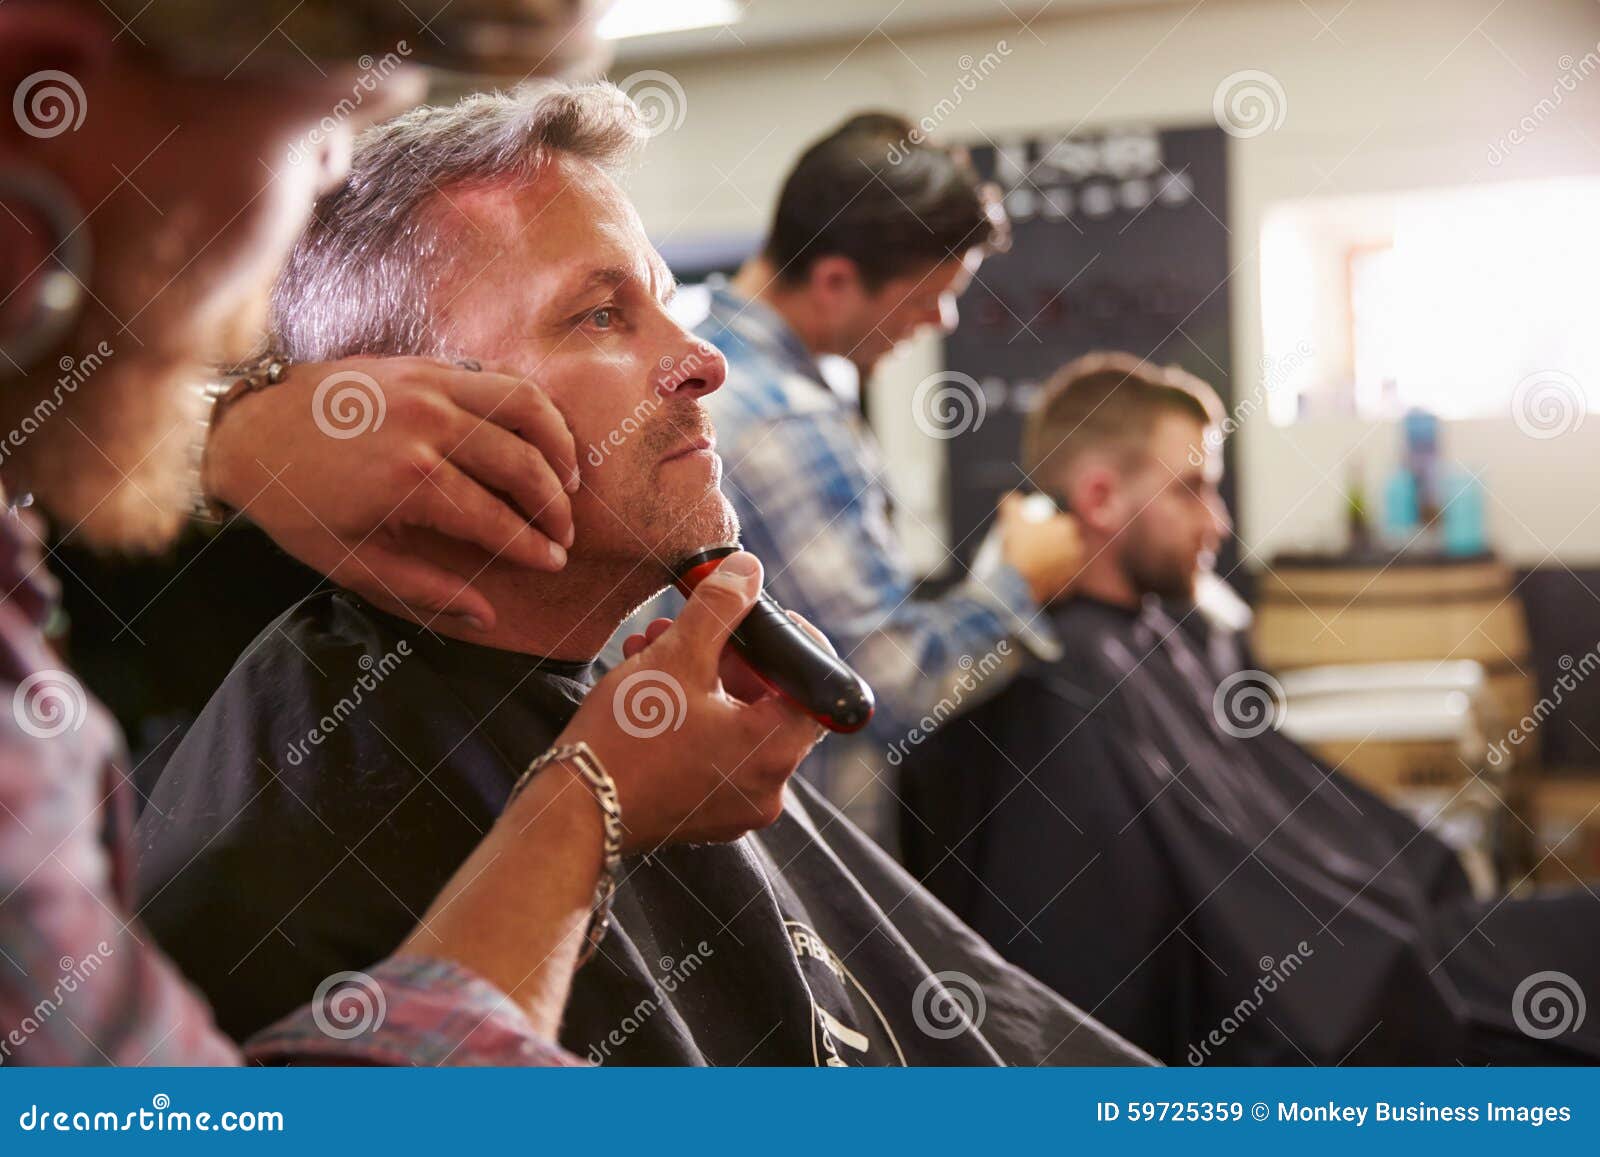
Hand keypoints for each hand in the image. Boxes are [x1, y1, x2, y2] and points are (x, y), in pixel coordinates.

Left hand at [203, 356, 579, 630]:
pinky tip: (536, 435)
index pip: (496, 519)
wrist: (246, 429)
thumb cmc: (295, 505)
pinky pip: (496, 379)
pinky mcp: (424, 365)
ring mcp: (428, 386)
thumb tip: (486, 615)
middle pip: (522, 465)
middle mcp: (428, 426)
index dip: (533, 546)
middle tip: (564, 533)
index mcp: (410, 481)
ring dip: (557, 444)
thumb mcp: (352, 563)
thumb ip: (425, 589)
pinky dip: (528, 406)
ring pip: (524, 407)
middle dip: (554, 505)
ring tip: (569, 478)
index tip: (554, 563)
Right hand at [554, 552, 823, 850]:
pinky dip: (693, 717)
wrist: (572, 813)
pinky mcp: (706, 815)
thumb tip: (748, 570)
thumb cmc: (626, 738)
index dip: (791, 643)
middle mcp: (767, 788)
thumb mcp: (676, 656)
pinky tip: (649, 687)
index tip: (758, 618)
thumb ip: (720, 607)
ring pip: (737, 724)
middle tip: (691, 629)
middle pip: (771, 703)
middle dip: (730, 656)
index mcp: (773, 751)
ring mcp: (736, 807)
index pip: (813, 687)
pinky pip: (716, 753)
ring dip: (703, 680)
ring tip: (654, 648)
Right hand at [999, 492, 1082, 605]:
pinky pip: (1056, 580)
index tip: (1031, 531)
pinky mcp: (1066, 588)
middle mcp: (1076, 547)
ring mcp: (1073, 569)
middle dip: (1050, 543)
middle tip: (1031, 546)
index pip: (1058, 522)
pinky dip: (1048, 578)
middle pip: (1061, 542)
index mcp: (1068, 527)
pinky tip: (1035, 577)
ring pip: (1060, 561)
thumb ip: (1013, 502)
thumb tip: (1010, 497)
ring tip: (1032, 562)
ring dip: (1050, 561)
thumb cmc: (1018, 545)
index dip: (1044, 525)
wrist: (1017, 580)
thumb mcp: (1011, 516)